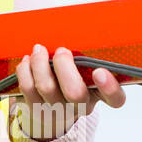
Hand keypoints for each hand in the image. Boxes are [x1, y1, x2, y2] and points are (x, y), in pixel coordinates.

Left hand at [9, 44, 125, 141]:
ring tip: (39, 50)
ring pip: (46, 87)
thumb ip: (86, 58)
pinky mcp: (37, 109)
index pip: (115, 98)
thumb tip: (77, 31)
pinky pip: (28, 88)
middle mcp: (82, 106)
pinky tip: (27, 61)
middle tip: (61, 51)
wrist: (53, 110)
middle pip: (75, 93)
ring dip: (40, 63)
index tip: (99, 71)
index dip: (109, 87)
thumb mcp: (86, 71)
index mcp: (101, 94)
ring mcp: (58, 110)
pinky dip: (25, 70)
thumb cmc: (73, 80)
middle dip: (64, 66)